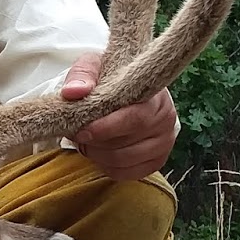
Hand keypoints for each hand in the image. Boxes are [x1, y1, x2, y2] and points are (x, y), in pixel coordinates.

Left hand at [61, 51, 180, 180]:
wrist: (127, 89)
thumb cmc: (112, 78)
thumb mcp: (95, 66)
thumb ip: (82, 75)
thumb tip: (73, 92)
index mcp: (156, 96)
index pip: (135, 119)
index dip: (106, 128)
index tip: (82, 131)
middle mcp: (166, 120)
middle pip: (128, 144)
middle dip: (97, 144)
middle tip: (78, 135)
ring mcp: (164, 143)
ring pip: (124, 161)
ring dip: (98, 155)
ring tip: (87, 142)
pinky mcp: (156, 161)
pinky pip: (126, 174)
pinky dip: (106, 167)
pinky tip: (99, 152)